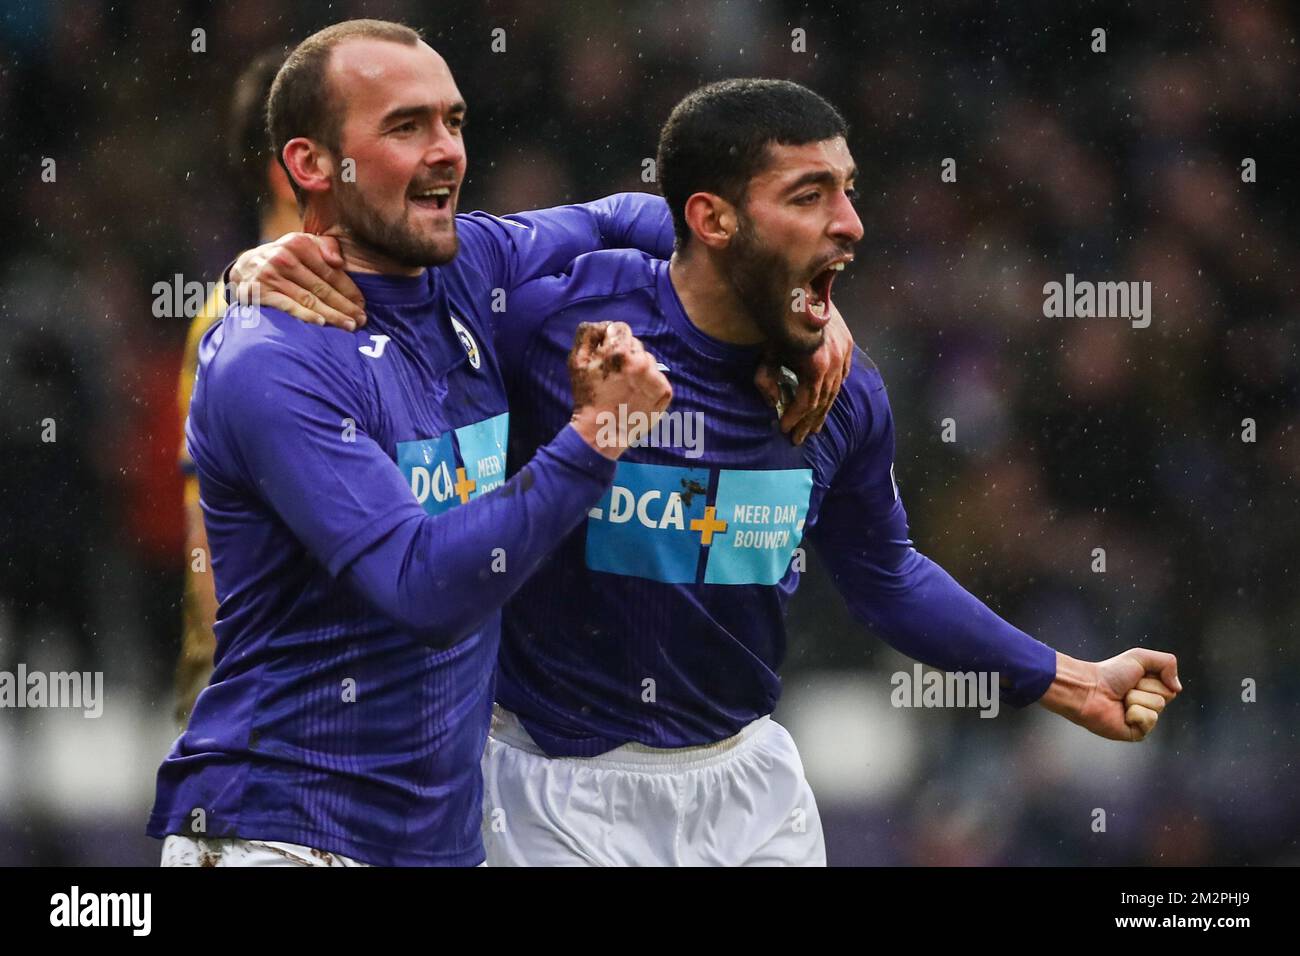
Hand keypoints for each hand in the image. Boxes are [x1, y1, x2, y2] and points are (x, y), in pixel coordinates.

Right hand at [229, 233, 366, 329]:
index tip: (363, 305)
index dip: (349, 290)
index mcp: (298, 244)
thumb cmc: (285, 257)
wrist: (245, 267)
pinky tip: (321, 324)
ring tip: (349, 326)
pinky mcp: (260, 292)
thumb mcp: (303, 244)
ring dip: (332, 315)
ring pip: (308, 300)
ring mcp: (271, 275)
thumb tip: (339, 262)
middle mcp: (284, 257)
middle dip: (344, 306)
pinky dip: (305, 315)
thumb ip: (325, 246)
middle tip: (361, 320)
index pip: (330, 272)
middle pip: (322, 288)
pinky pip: (287, 306)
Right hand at [568, 321, 672, 459]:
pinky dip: (649, 383)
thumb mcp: (576, 361)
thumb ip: (588, 334)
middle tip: (613, 375)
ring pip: (648, 360)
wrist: (603, 432)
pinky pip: (658, 376)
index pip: (621, 328)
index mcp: (619, 352)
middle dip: (624, 354)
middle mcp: (642, 362)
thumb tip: (604, 325)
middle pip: (635, 344)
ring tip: (624, 386)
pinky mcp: (665, 392)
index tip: (606, 356)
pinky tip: (635, 394)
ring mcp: (656, 378)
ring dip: (638, 368)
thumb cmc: (587, 396)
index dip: (611, 340)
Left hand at [753, 300, 853, 444]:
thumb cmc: (779, 318)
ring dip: (822, 411)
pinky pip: (843, 376)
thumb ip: (766, 378)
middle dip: (809, 422)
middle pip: (823, 401)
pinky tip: (826, 402)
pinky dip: (833, 391)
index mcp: (817, 365)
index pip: (808, 402)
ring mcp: (845, 353)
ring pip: (835, 391)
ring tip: (812, 429)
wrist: (802, 287)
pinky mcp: (848, 344)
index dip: (795, 418)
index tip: (783, 430)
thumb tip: (772, 403)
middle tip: (798, 439)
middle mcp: (836, 362)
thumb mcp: (768, 350)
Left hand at [1041, 649, 1181, 741]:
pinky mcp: (1135, 733)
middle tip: (1126, 688)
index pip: (1170, 687)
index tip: (1135, 676)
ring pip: (1157, 707)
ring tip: (1121, 699)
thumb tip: (1177, 688)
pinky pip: (1149, 722)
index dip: (1153, 679)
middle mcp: (1148, 705)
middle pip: (1166, 697)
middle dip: (1145, 687)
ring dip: (1137, 698)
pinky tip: (1122, 712)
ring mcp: (1142, 720)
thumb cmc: (1110, 673)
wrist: (1088, 689)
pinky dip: (1136, 713)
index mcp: (1150, 689)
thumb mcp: (1140, 657)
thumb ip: (1167, 662)